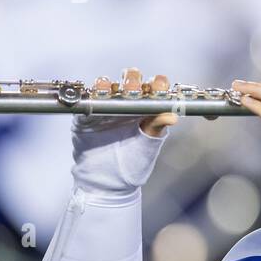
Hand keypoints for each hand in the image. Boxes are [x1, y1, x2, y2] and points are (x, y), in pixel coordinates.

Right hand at [71, 67, 175, 194]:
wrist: (109, 181)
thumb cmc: (133, 162)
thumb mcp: (147, 144)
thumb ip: (157, 127)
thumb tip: (172, 116)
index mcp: (147, 108)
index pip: (154, 88)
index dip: (157, 84)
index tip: (159, 86)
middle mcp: (127, 104)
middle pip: (131, 81)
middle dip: (133, 80)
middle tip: (134, 89)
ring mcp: (107, 107)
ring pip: (108, 86)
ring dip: (110, 84)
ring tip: (111, 89)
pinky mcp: (88, 115)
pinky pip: (89, 100)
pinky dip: (91, 95)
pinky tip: (96, 95)